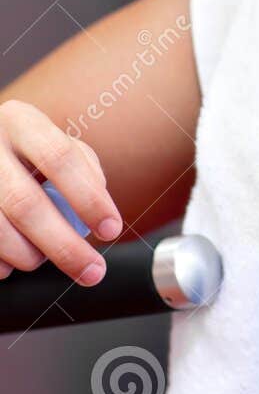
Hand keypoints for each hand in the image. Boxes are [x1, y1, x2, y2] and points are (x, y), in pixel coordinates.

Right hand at [0, 100, 122, 284]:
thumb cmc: (29, 152)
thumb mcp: (56, 142)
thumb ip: (84, 168)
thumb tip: (99, 207)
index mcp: (22, 121)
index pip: (60, 158)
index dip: (88, 197)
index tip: (111, 229)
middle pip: (25, 203)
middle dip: (64, 245)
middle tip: (92, 271)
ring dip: (28, 256)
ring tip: (42, 260)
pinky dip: (0, 263)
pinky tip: (10, 263)